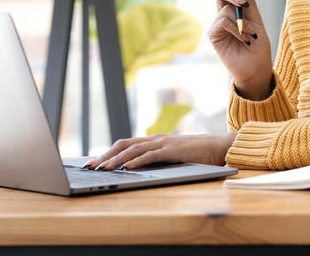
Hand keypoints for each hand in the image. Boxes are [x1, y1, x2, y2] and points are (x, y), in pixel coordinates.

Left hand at [83, 133, 237, 170]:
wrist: (219, 146)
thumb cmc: (196, 154)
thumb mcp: (172, 157)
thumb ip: (157, 159)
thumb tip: (136, 170)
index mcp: (153, 140)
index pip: (125, 144)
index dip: (108, 152)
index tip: (94, 162)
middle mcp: (155, 139)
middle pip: (124, 144)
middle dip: (105, 155)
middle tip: (90, 166)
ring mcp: (164, 143)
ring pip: (133, 149)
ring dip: (116, 159)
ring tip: (103, 169)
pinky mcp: (173, 150)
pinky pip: (151, 155)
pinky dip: (137, 161)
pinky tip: (126, 168)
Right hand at [208, 0, 272, 97]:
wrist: (257, 67)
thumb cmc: (258, 45)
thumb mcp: (256, 18)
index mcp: (233, 9)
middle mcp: (222, 15)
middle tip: (244, 2)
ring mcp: (217, 25)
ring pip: (225, 9)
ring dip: (242, 21)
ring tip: (251, 34)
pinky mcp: (213, 35)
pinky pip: (223, 22)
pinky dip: (237, 29)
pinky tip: (244, 40)